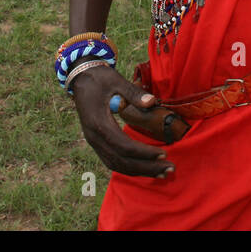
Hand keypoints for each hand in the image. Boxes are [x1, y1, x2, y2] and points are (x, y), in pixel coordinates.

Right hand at [70, 62, 174, 178]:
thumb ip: (133, 93)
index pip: (123, 146)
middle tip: (169, 168)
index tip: (163, 154)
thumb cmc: (99, 78)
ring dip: (139, 171)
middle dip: (146, 167)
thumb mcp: (116, 80)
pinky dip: (130, 167)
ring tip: (161, 173)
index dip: (144, 153)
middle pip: (121, 161)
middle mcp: (94, 138)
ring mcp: (94, 142)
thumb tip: (152, 102)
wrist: (80, 78)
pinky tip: (145, 167)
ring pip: (116, 165)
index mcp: (98, 123)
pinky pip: (113, 161)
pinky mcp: (97, 142)